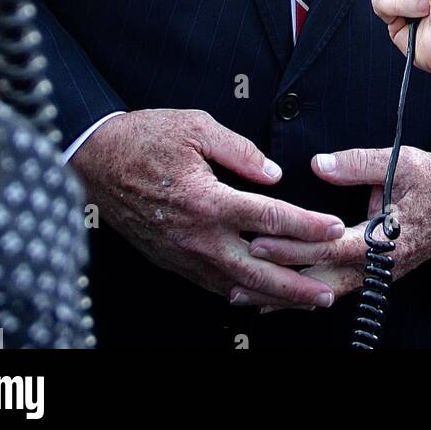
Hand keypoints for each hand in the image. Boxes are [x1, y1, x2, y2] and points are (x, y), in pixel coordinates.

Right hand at [71, 108, 345, 309]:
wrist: (96, 160)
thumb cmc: (146, 137)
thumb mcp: (196, 127)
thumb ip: (240, 151)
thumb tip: (274, 175)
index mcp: (208, 200)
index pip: (270, 218)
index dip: (307, 226)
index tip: (334, 229)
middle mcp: (198, 236)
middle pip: (258, 271)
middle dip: (297, 286)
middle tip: (328, 293)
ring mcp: (182, 254)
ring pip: (235, 287)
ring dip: (272, 298)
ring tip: (303, 302)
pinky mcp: (170, 260)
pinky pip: (211, 284)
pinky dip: (239, 294)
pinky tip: (256, 296)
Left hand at [247, 146, 430, 310]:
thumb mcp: (402, 163)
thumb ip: (358, 163)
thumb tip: (319, 164)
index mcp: (382, 239)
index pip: (328, 246)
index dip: (292, 245)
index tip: (258, 241)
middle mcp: (377, 265)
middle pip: (320, 280)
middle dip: (278, 282)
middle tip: (238, 282)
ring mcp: (377, 274)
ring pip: (326, 291)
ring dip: (288, 296)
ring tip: (249, 298)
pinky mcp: (376, 273)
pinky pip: (337, 288)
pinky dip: (307, 294)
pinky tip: (284, 298)